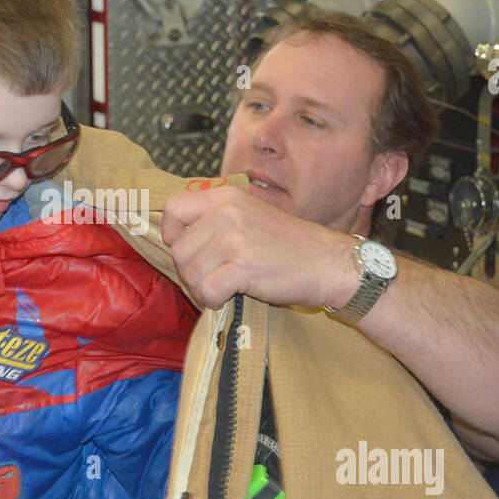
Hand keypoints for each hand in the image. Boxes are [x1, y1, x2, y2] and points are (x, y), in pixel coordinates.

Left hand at [161, 185, 356, 309]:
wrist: (327, 262)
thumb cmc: (287, 245)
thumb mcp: (249, 215)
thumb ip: (215, 220)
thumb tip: (174, 240)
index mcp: (225, 197)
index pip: (173, 208)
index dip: (172, 234)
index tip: (189, 250)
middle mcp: (227, 213)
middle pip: (179, 250)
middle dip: (189, 272)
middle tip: (211, 279)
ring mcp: (235, 239)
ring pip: (190, 273)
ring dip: (202, 289)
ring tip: (223, 288)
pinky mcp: (244, 267)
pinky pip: (206, 291)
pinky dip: (214, 301)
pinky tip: (231, 296)